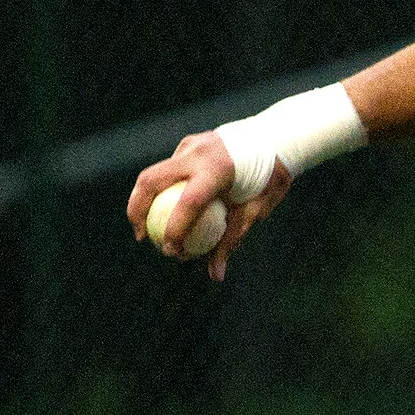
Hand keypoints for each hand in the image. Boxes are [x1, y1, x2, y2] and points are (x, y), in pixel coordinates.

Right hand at [126, 134, 293, 280]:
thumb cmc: (269, 180)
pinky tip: (162, 211)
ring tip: (145, 227)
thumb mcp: (255, 210)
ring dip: (143, 201)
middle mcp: (198, 152)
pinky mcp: (187, 143)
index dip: (175, 230)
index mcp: (219, 168)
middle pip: (151, 181)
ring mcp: (190, 144)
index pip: (189, 202)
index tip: (171, 251)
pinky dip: (162, 191)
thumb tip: (216, 276)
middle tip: (142, 237)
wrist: (276, 139)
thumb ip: (232, 239)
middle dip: (137, 211)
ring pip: (154, 173)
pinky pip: (168, 170)